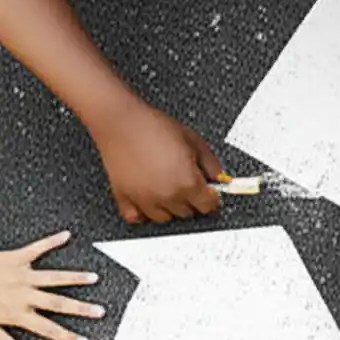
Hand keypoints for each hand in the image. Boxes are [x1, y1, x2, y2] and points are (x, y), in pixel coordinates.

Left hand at [0, 230, 103, 339]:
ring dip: (75, 278)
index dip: (68, 337)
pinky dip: (52, 241)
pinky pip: (37, 248)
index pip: (48, 329)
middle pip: (58, 304)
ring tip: (93, 278)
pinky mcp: (15, 257)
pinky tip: (66, 236)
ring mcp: (21, 275)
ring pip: (54, 278)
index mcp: (17, 313)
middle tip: (99, 311)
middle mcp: (23, 294)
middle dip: (81, 309)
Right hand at [93, 104, 222, 223]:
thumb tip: (219, 177)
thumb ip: (211, 163)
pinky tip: (149, 200)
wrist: (120, 121)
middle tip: (188, 184)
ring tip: (169, 189)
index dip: (212, 198)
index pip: (208, 205)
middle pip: (188, 213)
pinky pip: (137, 218)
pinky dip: (143, 213)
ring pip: (165, 218)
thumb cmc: (153, 126)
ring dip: (170, 208)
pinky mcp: (125, 198)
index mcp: (187, 182)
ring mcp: (145, 200)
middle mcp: (168, 195)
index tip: (210, 193)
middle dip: (191, 200)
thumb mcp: (192, 140)